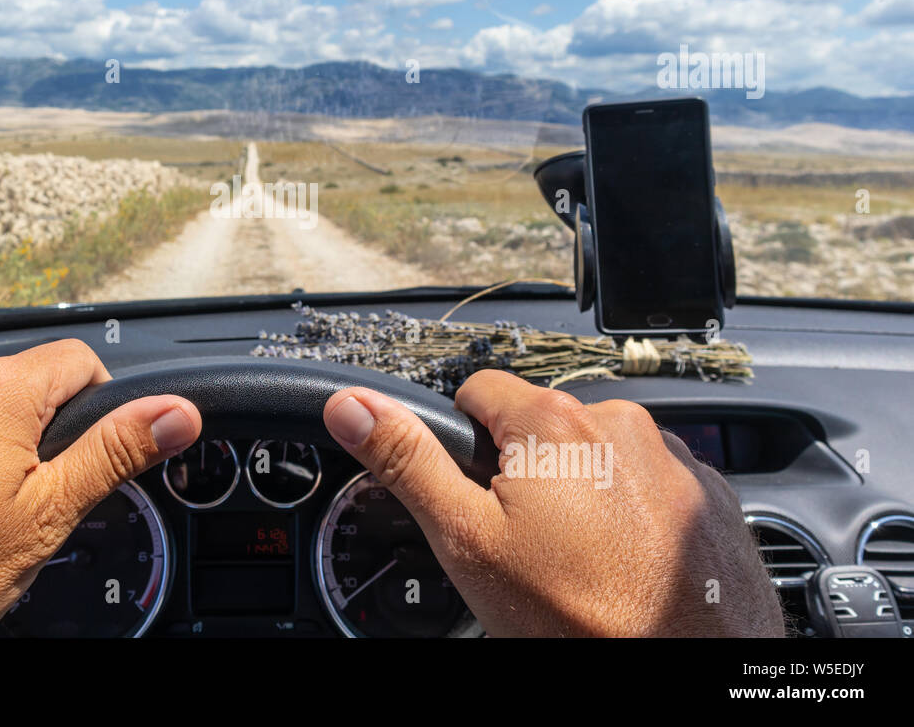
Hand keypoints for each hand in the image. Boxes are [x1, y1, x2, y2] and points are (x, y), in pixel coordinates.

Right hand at [323, 370, 783, 636]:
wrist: (689, 668)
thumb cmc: (581, 618)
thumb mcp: (467, 540)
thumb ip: (407, 462)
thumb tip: (352, 406)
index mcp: (552, 422)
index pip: (477, 391)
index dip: (462, 444)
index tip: (475, 493)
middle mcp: (619, 423)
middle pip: (539, 427)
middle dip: (523, 472)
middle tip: (524, 543)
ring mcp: (672, 458)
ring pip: (596, 457)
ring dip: (581, 492)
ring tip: (578, 561)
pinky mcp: (707, 496)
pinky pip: (649, 486)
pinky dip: (631, 514)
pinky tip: (623, 563)